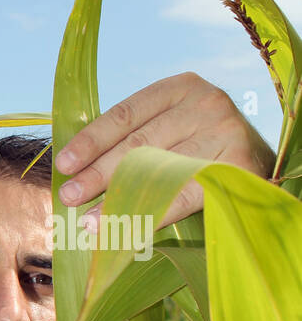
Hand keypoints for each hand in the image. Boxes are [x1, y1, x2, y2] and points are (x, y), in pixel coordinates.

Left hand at [54, 71, 276, 229]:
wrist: (257, 160)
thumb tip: (73, 171)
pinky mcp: (238, 166)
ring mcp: (225, 133)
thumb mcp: (167, 127)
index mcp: (179, 88)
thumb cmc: (196, 145)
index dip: (91, 140)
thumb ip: (130, 139)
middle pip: (139, 144)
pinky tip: (123, 232)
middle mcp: (205, 103)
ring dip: (118, 200)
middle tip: (68, 196)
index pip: (126, 115)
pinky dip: (149, 216)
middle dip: (98, 173)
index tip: (64, 164)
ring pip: (159, 172)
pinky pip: (183, 197)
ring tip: (88, 221)